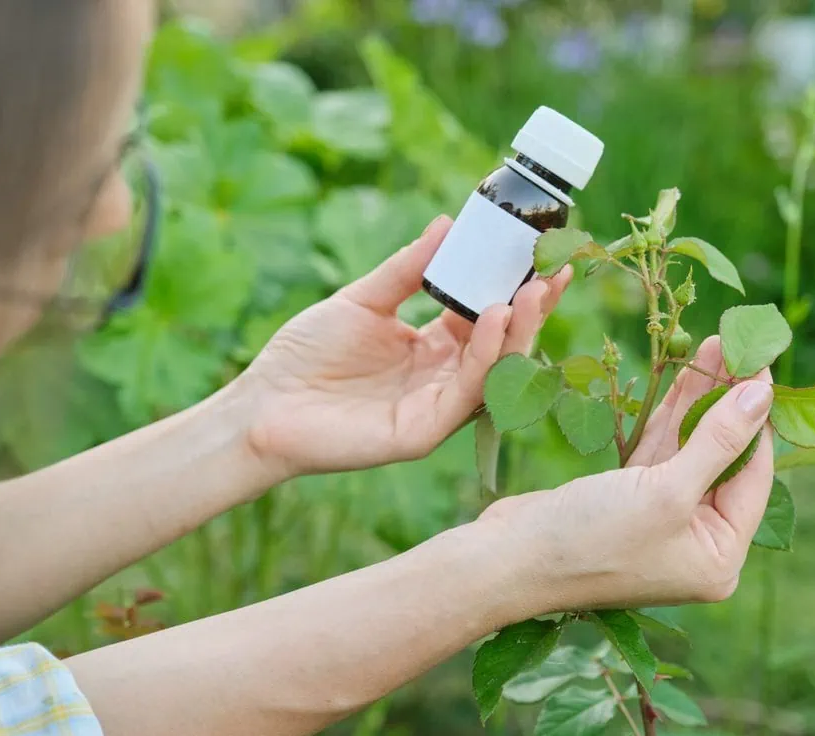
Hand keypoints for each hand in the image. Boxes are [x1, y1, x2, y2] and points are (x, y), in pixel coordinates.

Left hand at [239, 216, 571, 476]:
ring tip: (531, 292)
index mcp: (432, 348)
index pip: (485, 316)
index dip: (513, 288)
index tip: (538, 254)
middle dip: (531, 310)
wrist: (261, 405)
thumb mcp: (362, 300)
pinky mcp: (423, 432)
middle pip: (501, 345)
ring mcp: (436, 408)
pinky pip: (464, 393)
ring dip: (516, 331)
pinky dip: (483, 356)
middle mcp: (443, 379)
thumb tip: (448, 224)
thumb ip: (407, 269)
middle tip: (553, 272)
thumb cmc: (304, 355)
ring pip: (493, 371)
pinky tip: (492, 319)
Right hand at [484, 336, 773, 610]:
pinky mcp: (630, 501)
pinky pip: (662, 453)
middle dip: (728, 401)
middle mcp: (697, 543)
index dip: (757, 416)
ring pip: (692, 449)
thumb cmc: (592, 537)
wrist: (509, 558)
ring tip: (714, 344)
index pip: (754, 475)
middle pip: (724, 459)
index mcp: (720, 557)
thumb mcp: (667, 490)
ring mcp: (663, 522)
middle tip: (738, 345)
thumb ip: (719, 441)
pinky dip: (671, 416)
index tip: (760, 362)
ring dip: (700, 399)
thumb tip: (762, 394)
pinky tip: (684, 376)